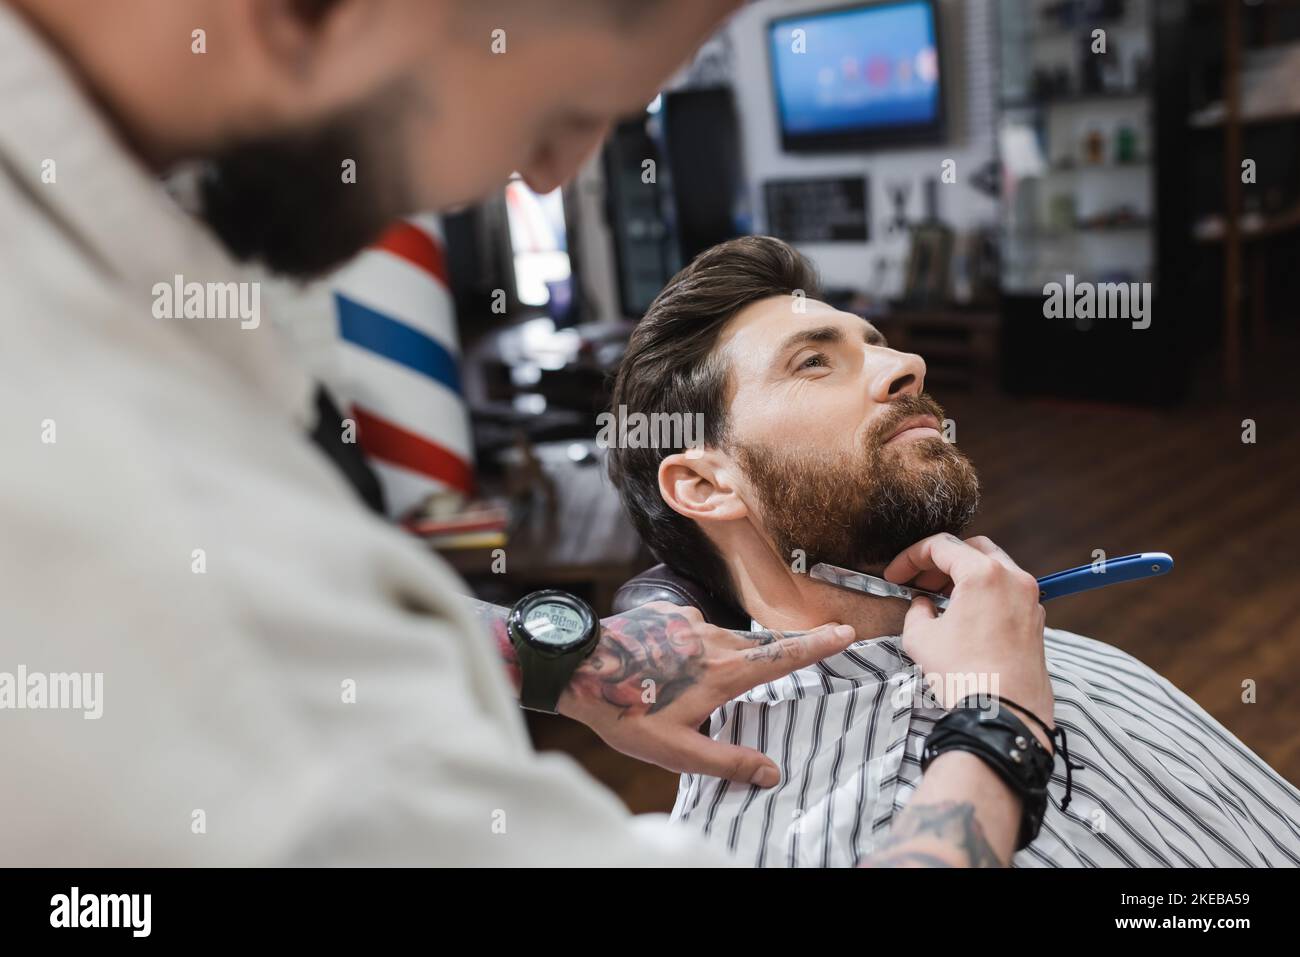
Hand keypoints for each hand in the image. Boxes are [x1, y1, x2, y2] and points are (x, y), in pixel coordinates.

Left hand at [557, 601, 856, 786]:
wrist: (576, 667)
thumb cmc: (626, 711)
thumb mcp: (677, 751)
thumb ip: (726, 762)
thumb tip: (772, 773)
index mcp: (722, 672)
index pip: (782, 657)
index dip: (817, 646)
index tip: (846, 632)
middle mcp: (711, 639)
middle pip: (760, 645)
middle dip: (788, 647)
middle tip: (816, 642)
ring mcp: (687, 621)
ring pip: (724, 638)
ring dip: (731, 653)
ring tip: (711, 678)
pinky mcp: (665, 613)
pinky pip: (693, 629)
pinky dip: (695, 644)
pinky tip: (671, 663)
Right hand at [883, 534, 1053, 747]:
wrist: (1004, 713)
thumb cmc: (963, 673)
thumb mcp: (921, 637)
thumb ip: (918, 610)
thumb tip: (923, 604)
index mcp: (983, 574)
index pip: (941, 546)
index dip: (910, 557)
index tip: (895, 575)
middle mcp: (1014, 578)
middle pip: (973, 550)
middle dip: (942, 560)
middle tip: (919, 580)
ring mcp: (1030, 600)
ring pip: (995, 569)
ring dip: (966, 576)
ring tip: (940, 598)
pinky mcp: (1037, 622)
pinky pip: (1008, 593)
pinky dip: (986, 594)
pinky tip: (966, 616)